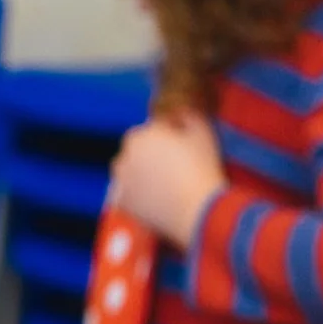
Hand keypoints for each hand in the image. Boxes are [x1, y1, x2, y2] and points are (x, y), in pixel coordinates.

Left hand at [109, 111, 225, 247]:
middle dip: (152, 157)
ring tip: (167, 186)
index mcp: (139, 135)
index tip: (183, 152)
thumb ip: (187, 115)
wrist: (199, 210)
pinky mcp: (121, 203)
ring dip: (142, 175)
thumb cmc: (202, 168)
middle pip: (138, 152)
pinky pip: (128, 195)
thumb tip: (178, 113)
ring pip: (130, 173)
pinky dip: (138, 196)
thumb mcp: (202, 131)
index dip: (169, 139)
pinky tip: (157, 199)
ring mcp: (120, 181)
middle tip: (176, 171)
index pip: (152, 132)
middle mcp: (123, 155)